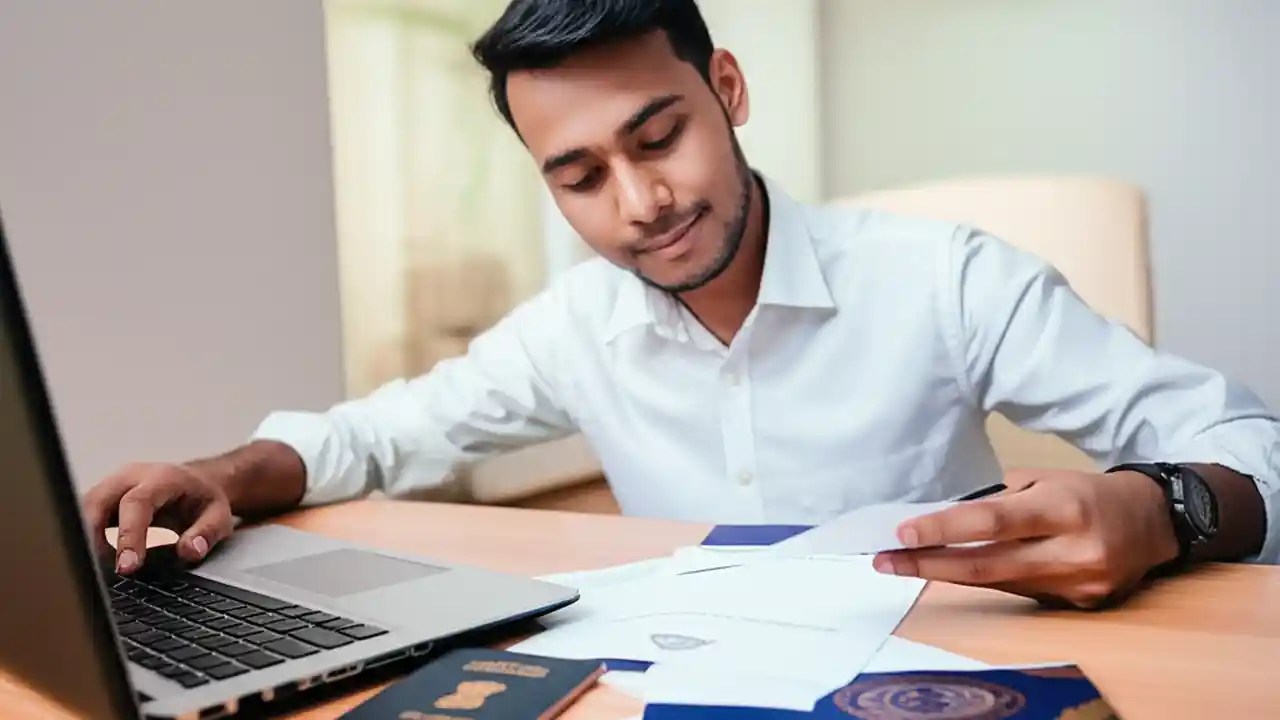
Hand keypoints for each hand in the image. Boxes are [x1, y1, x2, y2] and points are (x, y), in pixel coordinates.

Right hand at [82, 462, 234, 574]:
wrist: (196, 484)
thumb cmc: (203, 500)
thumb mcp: (219, 516)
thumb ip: (207, 533)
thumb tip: (189, 551)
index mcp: (162, 477)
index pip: (137, 502)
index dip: (128, 535)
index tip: (126, 566)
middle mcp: (132, 476)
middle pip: (99, 501)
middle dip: (93, 538)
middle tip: (100, 572)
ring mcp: (114, 484)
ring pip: (85, 508)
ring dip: (86, 539)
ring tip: (98, 569)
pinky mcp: (104, 497)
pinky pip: (84, 515)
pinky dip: (85, 537)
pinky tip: (96, 560)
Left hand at [873, 469, 1180, 608]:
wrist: (1153, 522)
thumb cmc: (1088, 493)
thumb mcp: (1046, 480)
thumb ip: (1000, 501)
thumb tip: (945, 520)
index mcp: (1062, 507)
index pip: (991, 522)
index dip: (944, 530)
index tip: (903, 533)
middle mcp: (1071, 550)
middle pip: (987, 565)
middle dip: (929, 564)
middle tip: (886, 561)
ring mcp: (1077, 583)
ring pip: (998, 583)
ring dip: (948, 575)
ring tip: (908, 565)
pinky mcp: (1080, 604)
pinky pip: (1020, 593)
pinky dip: (987, 581)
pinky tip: (959, 572)